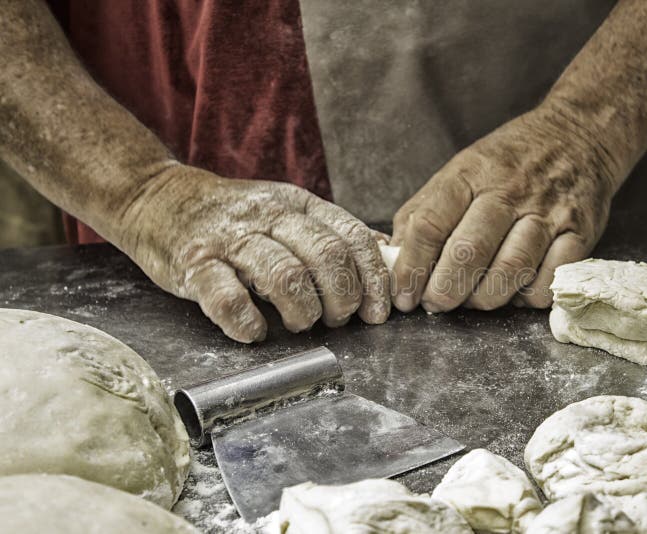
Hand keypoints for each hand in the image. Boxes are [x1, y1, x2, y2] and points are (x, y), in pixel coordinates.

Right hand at [116, 165, 389, 341]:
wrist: (159, 199)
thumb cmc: (233, 217)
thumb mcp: (285, 210)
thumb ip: (328, 231)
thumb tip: (385, 253)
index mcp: (297, 203)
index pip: (351, 236)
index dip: (372, 278)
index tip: (378, 311)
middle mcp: (268, 215)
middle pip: (325, 256)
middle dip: (342, 298)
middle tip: (337, 320)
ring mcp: (230, 238)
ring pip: (284, 275)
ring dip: (302, 311)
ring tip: (300, 324)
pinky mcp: (194, 263)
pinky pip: (227, 297)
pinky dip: (247, 323)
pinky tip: (254, 332)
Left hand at [390, 100, 621, 312]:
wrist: (577, 135)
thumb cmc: (507, 162)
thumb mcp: (458, 172)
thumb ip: (423, 213)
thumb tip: (394, 258)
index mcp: (469, 174)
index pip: (429, 225)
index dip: (411, 267)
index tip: (404, 295)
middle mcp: (508, 191)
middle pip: (468, 252)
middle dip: (444, 291)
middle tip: (436, 304)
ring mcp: (548, 212)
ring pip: (511, 269)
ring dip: (484, 298)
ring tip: (473, 300)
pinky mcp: (580, 231)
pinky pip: (550, 279)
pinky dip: (528, 297)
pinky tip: (516, 292)